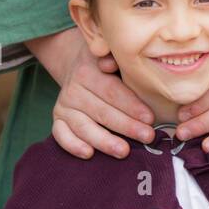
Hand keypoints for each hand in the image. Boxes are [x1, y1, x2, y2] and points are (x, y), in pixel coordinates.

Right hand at [30, 25, 155, 158]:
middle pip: (101, 112)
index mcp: (88, 70)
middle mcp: (73, 88)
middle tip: (147, 137)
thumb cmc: (107, 65)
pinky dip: (72, 145)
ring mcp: (64, 105)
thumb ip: (115, 57)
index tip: (150, 118)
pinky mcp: (58, 119)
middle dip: (127, 126)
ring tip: (124, 151)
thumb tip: (110, 64)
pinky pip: (61, 134)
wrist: (80, 66)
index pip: (112, 91)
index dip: (131, 106)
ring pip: (83, 126)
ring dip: (105, 141)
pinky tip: (89, 154)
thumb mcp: (112, 55)